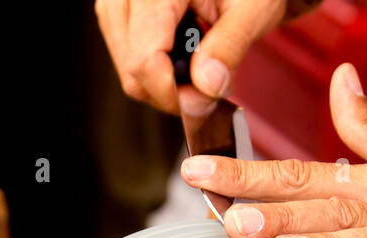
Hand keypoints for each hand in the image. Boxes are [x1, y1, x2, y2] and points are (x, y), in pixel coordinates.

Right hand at [95, 0, 286, 113]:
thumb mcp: (251, 10)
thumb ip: (229, 46)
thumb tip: (205, 87)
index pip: (144, 60)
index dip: (174, 93)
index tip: (206, 100)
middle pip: (134, 72)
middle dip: (174, 91)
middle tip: (212, 81)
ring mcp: (115, 8)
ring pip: (130, 75)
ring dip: (166, 83)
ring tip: (201, 61)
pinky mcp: (116, 18)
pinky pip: (128, 65)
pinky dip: (157, 72)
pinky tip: (183, 54)